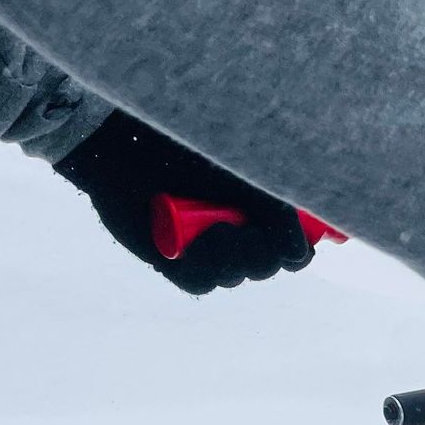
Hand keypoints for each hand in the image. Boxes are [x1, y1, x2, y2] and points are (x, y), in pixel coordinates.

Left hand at [54, 113, 313, 294]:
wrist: (125, 142)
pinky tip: (201, 244)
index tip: (290, 238)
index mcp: (256, 213)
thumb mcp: (243, 169)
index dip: (296, 253)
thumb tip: (299, 253)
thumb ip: (278, 210)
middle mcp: (232, 235)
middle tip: (246, 227)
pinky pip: (199, 283)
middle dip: (262, 254)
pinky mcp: (171, 262)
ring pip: (233, 278)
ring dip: (232, 259)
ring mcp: (201, 250)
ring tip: (219, 229)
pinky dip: (204, 268)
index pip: (292, 252)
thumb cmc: (184, 143)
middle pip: (264, 268)